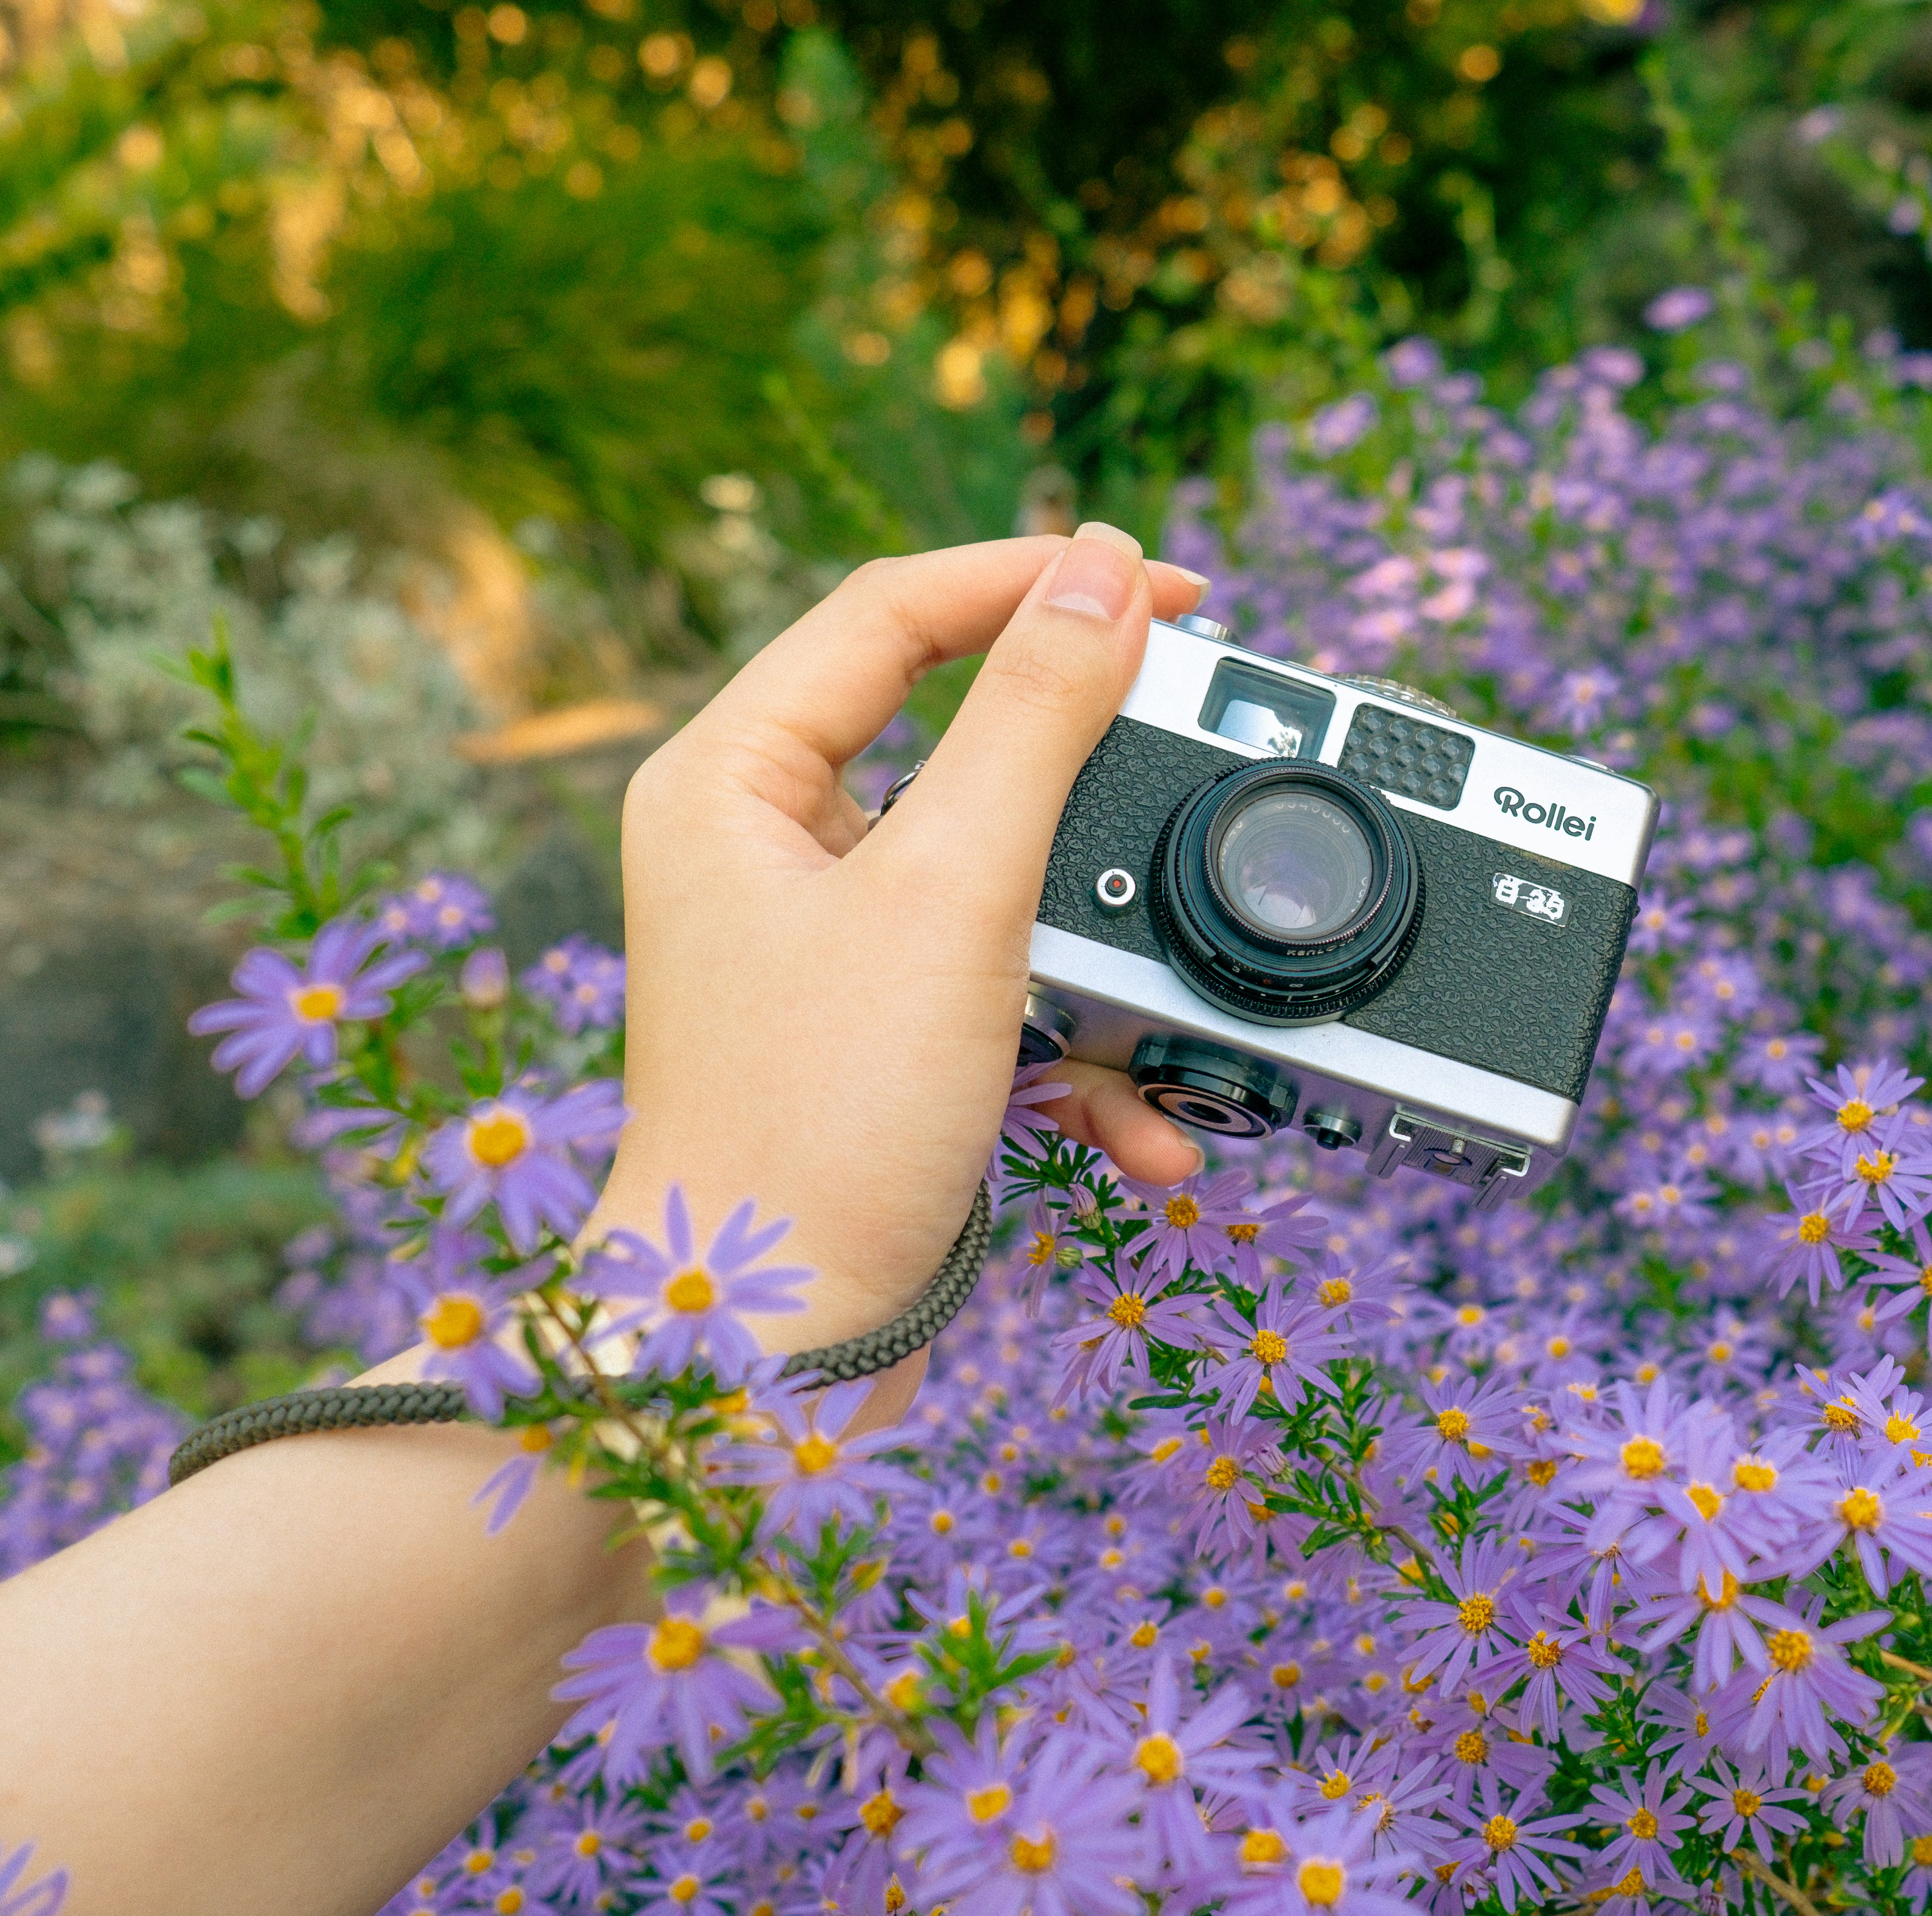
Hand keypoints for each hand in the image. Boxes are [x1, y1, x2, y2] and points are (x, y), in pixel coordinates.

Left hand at [592, 527, 1207, 1361]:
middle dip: (1099, 787)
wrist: (767, 1356)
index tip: (1171, 591)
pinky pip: (1010, 1000)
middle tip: (1200, 773)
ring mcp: (827, 953)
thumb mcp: (952, 893)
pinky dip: (1087, 1056)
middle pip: (965, 745)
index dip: (1037, 582)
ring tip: (1174, 1011)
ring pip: (1009, 888)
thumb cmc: (816, 1126)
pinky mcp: (884, 1043)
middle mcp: (765, 851)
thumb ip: (1035, 719)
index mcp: (731, 780)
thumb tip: (1100, 574)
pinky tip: (1139, 1125)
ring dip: (1110, 957)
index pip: (895, 613)